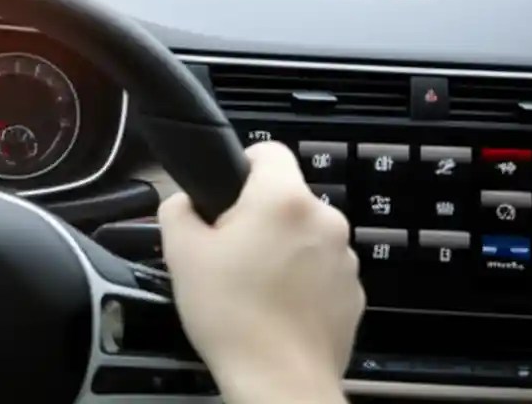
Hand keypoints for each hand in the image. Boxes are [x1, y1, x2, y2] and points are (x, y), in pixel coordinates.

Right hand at [159, 141, 363, 403]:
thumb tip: (185, 202)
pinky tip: (276, 308)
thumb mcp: (181, 253)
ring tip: (252, 285)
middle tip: (227, 251)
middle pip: (287, 197)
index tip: (225, 194)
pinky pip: (322, 271)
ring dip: (283, 248)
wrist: (278, 380)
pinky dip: (302, 281)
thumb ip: (177, 210)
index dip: (243, 164)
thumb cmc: (229, 313)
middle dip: (259, 215)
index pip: (270, 150)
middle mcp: (325, 219)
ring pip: (306, 235)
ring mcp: (346, 258)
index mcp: (283, 199)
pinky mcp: (355, 293)